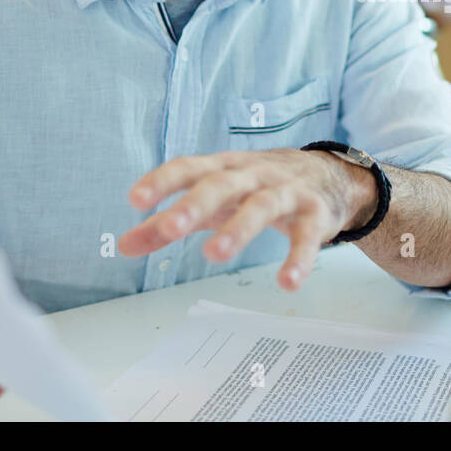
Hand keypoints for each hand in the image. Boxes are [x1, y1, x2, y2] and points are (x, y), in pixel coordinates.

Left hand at [118, 149, 376, 290]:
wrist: (327, 174)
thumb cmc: (256, 187)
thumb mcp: (213, 201)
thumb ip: (168, 223)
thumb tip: (124, 245)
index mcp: (224, 168)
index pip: (189, 168)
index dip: (162, 181)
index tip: (135, 200)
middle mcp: (253, 175)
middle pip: (222, 185)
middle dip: (196, 204)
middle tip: (172, 226)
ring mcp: (286, 192)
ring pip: (261, 206)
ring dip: (238, 228)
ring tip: (214, 255)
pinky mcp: (315, 214)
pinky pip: (307, 236)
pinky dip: (298, 258)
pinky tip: (287, 282)